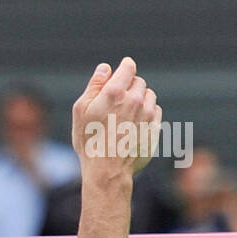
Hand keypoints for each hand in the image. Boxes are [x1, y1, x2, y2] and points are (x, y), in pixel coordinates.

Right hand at [71, 56, 160, 175]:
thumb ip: (94, 86)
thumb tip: (105, 68)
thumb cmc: (89, 140)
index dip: (124, 68)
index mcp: (115, 93)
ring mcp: (147, 115)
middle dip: (129, 87)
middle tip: (116, 102)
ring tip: (124, 115)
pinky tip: (133, 124)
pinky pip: (155, 111)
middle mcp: (135, 100)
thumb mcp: (81, 111)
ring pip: (149, 96)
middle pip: (139, 82)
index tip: (121, 73)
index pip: (128, 67)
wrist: (107, 170)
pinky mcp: (155, 128)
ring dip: (139, 100)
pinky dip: (147, 113)